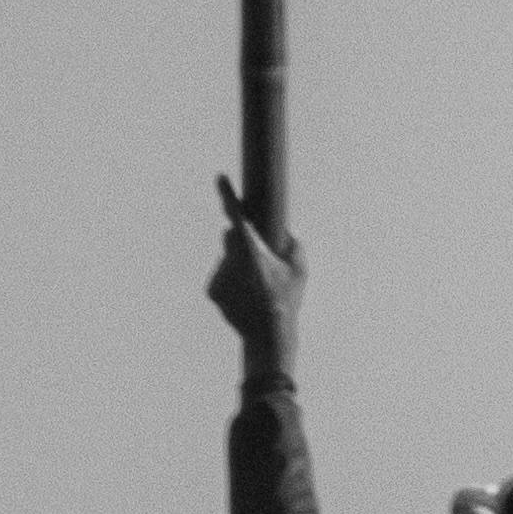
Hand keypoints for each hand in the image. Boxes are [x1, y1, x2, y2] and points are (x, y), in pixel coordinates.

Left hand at [205, 179, 304, 372]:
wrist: (268, 335)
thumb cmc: (287, 301)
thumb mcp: (300, 270)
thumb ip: (295, 246)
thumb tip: (289, 234)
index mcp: (254, 252)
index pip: (238, 217)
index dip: (228, 196)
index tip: (219, 178)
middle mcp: (233, 261)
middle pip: (230, 238)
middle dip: (239, 240)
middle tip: (256, 258)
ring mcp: (220, 276)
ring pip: (226, 260)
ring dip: (237, 266)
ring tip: (255, 288)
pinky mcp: (211, 291)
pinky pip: (220, 278)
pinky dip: (230, 283)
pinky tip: (245, 297)